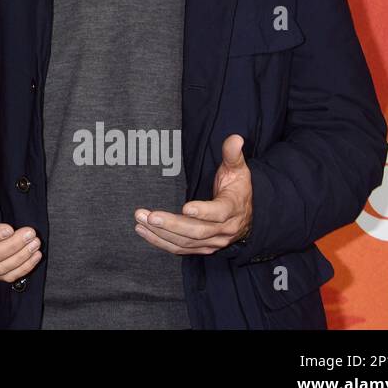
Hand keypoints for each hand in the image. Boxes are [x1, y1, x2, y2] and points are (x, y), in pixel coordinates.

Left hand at [134, 134, 252, 254]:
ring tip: (140, 221)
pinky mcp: (203, 247)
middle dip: (172, 224)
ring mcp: (213, 242)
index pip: (219, 213)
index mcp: (233, 209)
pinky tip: (144, 232)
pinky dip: (161, 242)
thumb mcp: (238, 170)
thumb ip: (232, 155)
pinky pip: (181, 249)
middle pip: (197, 231)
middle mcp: (223, 230)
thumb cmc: (238, 189)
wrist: (247, 216)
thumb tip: (235, 138)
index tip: (185, 207)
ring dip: (161, 234)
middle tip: (149, 215)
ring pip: (186, 242)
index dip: (203, 212)